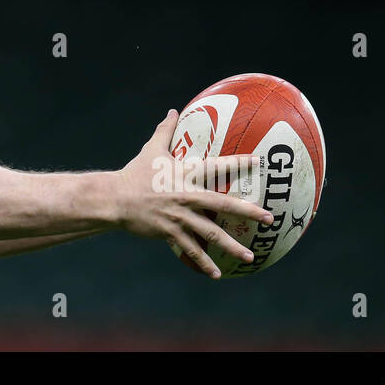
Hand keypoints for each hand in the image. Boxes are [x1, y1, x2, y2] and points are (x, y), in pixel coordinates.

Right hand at [116, 109, 272, 278]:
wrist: (115, 198)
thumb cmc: (135, 172)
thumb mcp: (151, 149)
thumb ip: (165, 130)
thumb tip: (173, 110)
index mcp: (184, 173)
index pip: (216, 166)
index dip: (238, 162)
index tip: (259, 161)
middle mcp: (186, 195)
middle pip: (222, 203)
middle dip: (247, 211)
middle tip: (269, 218)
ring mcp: (179, 216)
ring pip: (210, 233)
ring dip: (231, 246)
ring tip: (249, 257)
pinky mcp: (170, 232)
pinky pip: (191, 250)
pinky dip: (204, 262)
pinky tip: (216, 274)